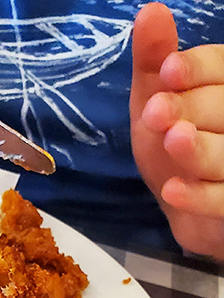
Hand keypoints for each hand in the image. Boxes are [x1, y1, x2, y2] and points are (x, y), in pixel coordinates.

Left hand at [130, 2, 223, 260]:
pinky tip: (172, 191)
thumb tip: (150, 11)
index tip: (166, 71)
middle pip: (223, 107)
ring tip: (174, 140)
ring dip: (201, 149)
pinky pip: (222, 201)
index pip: (222, 68)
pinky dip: (199, 197)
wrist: (183, 207)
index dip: (197, 69)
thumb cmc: (173, 147)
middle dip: (191, 108)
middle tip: (157, 113)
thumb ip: (154, 62)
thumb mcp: (155, 101)